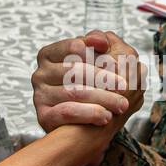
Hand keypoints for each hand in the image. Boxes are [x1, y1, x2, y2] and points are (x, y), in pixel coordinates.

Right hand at [32, 30, 146, 131]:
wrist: (83, 124)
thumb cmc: (91, 86)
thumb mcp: (96, 59)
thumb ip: (99, 42)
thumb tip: (101, 41)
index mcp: (50, 54)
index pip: (74, 46)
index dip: (96, 52)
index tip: (116, 61)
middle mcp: (41, 73)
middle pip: (74, 70)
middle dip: (104, 78)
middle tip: (126, 86)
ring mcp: (39, 95)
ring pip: (73, 92)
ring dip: (103, 98)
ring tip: (121, 104)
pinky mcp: (44, 116)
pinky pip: (67, 112)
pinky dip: (89, 113)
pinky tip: (106, 116)